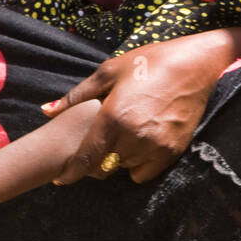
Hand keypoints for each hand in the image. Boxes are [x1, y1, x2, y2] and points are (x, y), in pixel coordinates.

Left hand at [43, 31, 235, 185]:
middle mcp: (133, 136)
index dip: (70, 173)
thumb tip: (46, 110)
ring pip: (124, 168)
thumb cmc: (149, 62)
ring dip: (118, 159)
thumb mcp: (110, 71)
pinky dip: (138, 164)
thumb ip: (77, 95)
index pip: (85, 159)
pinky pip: (145, 173)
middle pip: (103, 166)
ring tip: (122, 138)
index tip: (62, 178)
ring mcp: (154, 145)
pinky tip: (139, 145)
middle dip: (96, 160)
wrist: (194, 64)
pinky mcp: (172, 150)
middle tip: (101, 144)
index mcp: (113, 117)